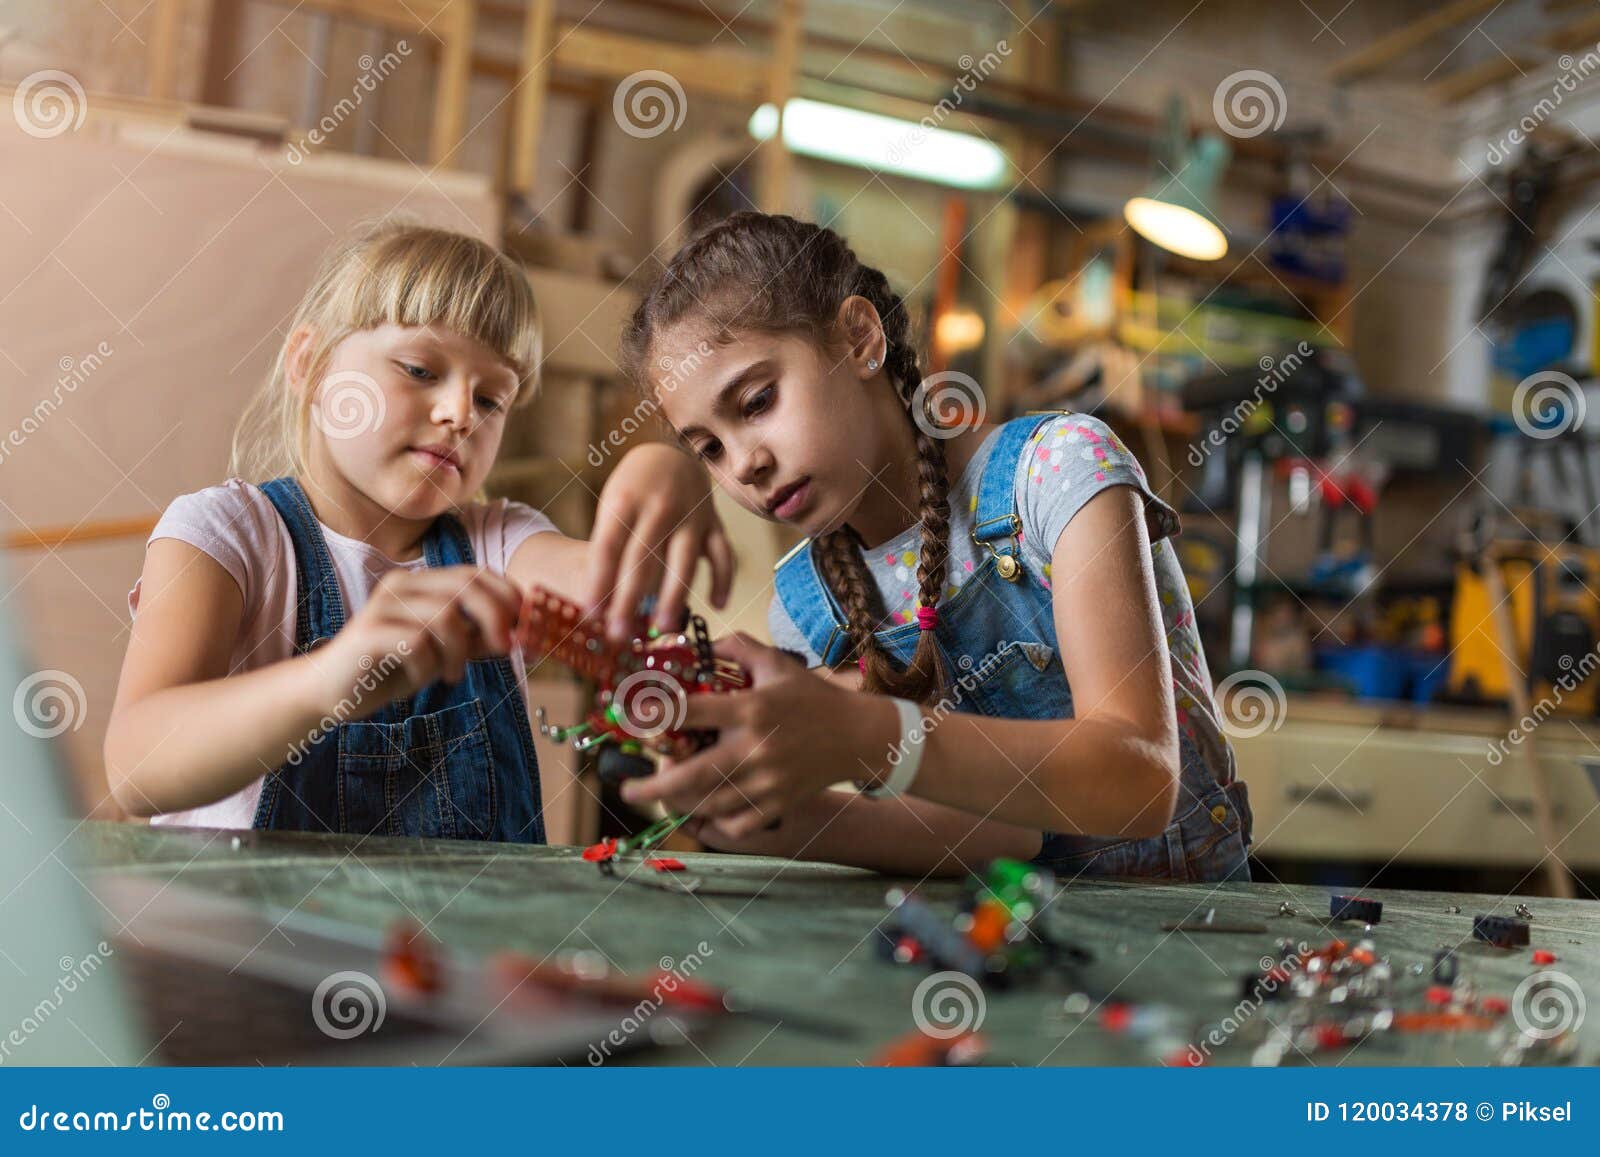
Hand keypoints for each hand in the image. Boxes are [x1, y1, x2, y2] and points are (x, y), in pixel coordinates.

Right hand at [311, 566, 520, 715]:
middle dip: (494, 618)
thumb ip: (475, 638)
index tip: (520, 627)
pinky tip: (422, 678)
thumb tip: (517, 633)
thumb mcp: (443, 651)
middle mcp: (402, 586)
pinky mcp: (368, 633)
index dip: (506, 595)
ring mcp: (383, 606)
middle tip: (501, 650)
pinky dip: (429, 666)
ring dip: (459, 651)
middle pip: (465, 587)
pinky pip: (417, 643)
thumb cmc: (392, 668)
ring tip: (451, 674)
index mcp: (422, 583)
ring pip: (445, 616)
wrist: (332, 690)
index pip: (475, 573)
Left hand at [584, 443, 733, 640]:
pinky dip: (723, 579)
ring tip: (663, 628)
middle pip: (642, 560)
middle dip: (629, 600)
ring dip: (673, 596)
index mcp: (624, 500)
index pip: (608, 547)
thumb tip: (602, 601)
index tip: (591, 614)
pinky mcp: (715, 521)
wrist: (672, 453)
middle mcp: (659, 506)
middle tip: (619, 635)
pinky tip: (716, 604)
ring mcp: (691, 514)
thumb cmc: (634, 489)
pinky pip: (722, 553)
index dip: (598, 581)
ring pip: (684, 560)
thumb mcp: (612, 506)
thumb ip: (610, 547)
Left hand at [620, 634, 898, 837]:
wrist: (858, 736)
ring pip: (708, 804)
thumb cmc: (814, 698)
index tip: (632, 722)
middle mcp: (754, 749)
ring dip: (678, 804)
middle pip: (690, 775)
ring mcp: (766, 782)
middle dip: (652, 786)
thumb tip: (703, 643)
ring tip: (663, 796)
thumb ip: (740, 648)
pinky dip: (713, 823)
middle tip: (629, 787)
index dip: (654, 717)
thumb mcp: (778, 663)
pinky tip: (702, 812)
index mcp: (750, 709)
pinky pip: (735, 825)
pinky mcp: (777, 805)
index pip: (690, 712)